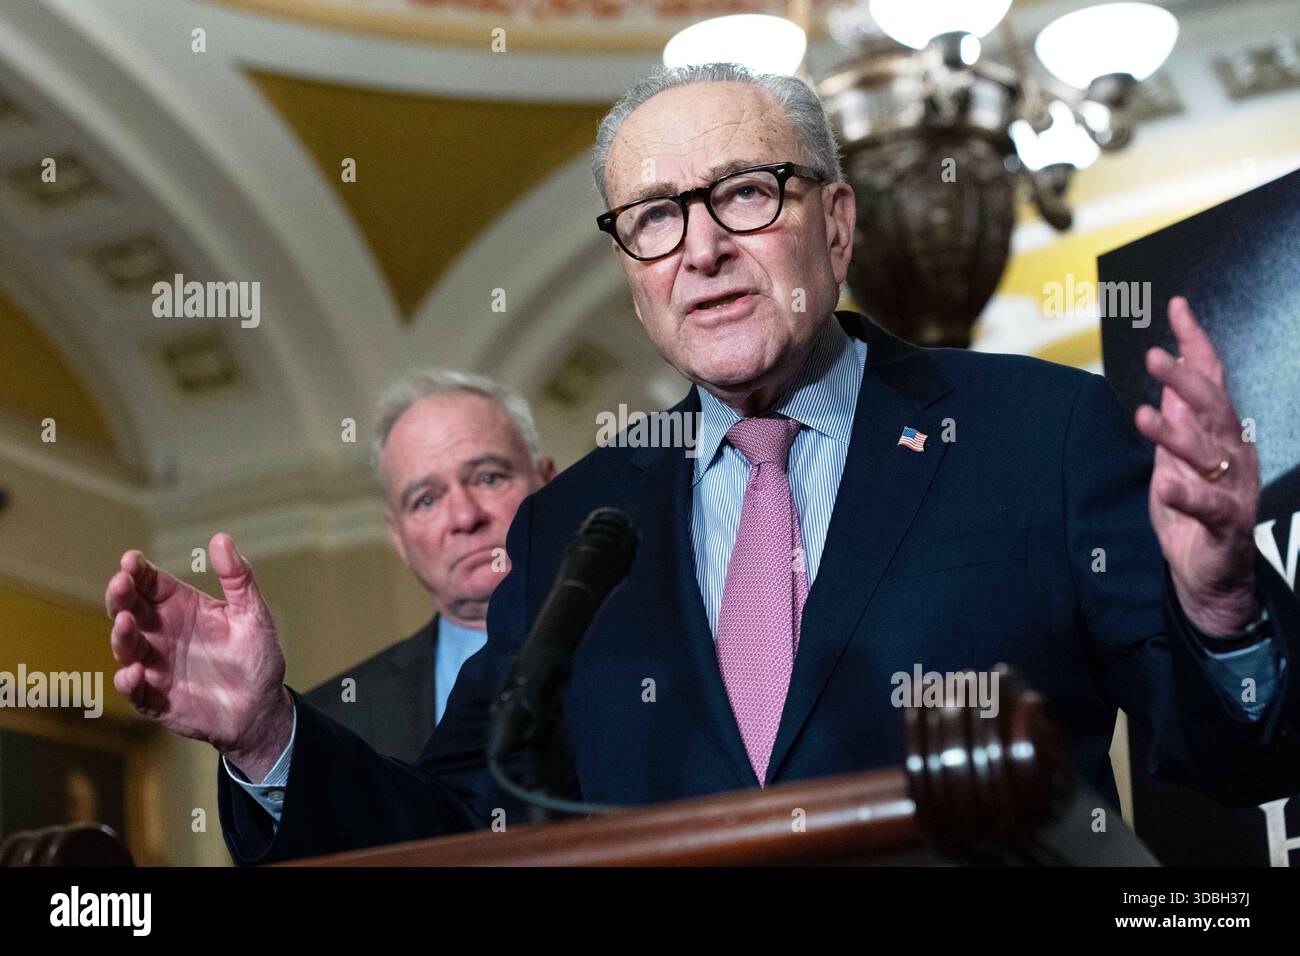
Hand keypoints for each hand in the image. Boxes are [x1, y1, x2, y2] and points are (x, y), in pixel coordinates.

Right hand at [105, 532, 292, 779]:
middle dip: (121, 596)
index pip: (151, 584)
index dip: (138, 571)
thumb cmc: (257, 658)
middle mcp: (162, 634)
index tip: (131, 560)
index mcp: (182, 608)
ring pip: (126, 647)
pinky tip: (135, 671)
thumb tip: (221, 538)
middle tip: (121, 584)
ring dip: (121, 634)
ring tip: (126, 621)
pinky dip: (129, 682)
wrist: (262, 710)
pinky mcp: (154, 699)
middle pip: (130, 609)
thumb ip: (238, 578)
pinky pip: (135, 690)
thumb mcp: (253, 614)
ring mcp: (155, 666)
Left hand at [1134, 297, 1260, 635]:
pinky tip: (1165, 486)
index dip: (1195, 344)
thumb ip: (1177, 419)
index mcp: (1221, 434)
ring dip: (1175, 432)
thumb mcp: (1176, 459)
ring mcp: (1233, 489)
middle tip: (1156, 355)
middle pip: (1212, 408)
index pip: (1212, 379)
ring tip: (1144, 415)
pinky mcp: (1224, 524)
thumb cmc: (1192, 513)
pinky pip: (1205, 506)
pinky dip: (1185, 495)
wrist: (1210, 576)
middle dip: (1186, 379)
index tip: (1177, 307)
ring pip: (1206, 453)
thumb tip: (1169, 375)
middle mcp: (1233, 454)